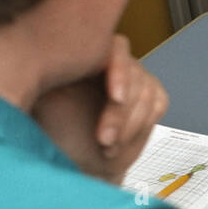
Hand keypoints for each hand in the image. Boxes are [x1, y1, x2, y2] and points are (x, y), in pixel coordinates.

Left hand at [31, 34, 168, 182]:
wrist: (74, 160)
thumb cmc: (54, 133)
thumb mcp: (50, 102)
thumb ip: (60, 77)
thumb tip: (64, 58)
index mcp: (84, 56)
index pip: (116, 48)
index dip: (120, 71)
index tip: (117, 98)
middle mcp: (112, 62)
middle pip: (134, 74)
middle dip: (121, 113)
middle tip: (104, 140)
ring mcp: (134, 77)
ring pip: (147, 92)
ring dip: (128, 125)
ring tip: (106, 146)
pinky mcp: (151, 95)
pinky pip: (157, 103)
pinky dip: (139, 127)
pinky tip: (119, 144)